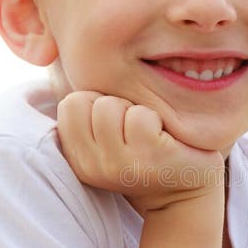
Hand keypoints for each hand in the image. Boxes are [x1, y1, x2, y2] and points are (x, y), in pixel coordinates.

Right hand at [57, 92, 224, 213]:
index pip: (70, 104)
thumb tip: (63, 58)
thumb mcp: (107, 137)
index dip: (97, 102)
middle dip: (114, 104)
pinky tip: (165, 138)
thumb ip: (88, 112)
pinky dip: (156, 118)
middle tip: (135, 129)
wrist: (184, 189)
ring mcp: (119, 165)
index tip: (117, 123)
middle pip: (86, 100)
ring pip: (110, 106)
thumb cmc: (144, 152)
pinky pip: (140, 116)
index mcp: (77, 158)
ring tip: (149, 133)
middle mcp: (92, 165)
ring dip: (135, 110)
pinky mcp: (149, 159)